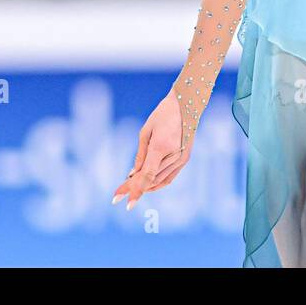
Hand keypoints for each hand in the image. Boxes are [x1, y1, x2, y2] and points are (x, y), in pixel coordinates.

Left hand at [112, 88, 189, 210]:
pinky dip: (157, 183)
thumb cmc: (163, 114)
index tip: (122, 200)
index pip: (146, 175)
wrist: (187, 104)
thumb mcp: (146, 131)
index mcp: (161, 146)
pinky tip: (147, 185)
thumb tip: (132, 175)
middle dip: (134, 188)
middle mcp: (174, 155)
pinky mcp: (185, 159)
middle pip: (151, 180)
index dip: (133, 189)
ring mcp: (182, 158)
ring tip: (130, 189)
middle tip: (118, 194)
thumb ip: (140, 155)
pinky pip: (170, 177)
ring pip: (160, 181)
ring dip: (145, 187)